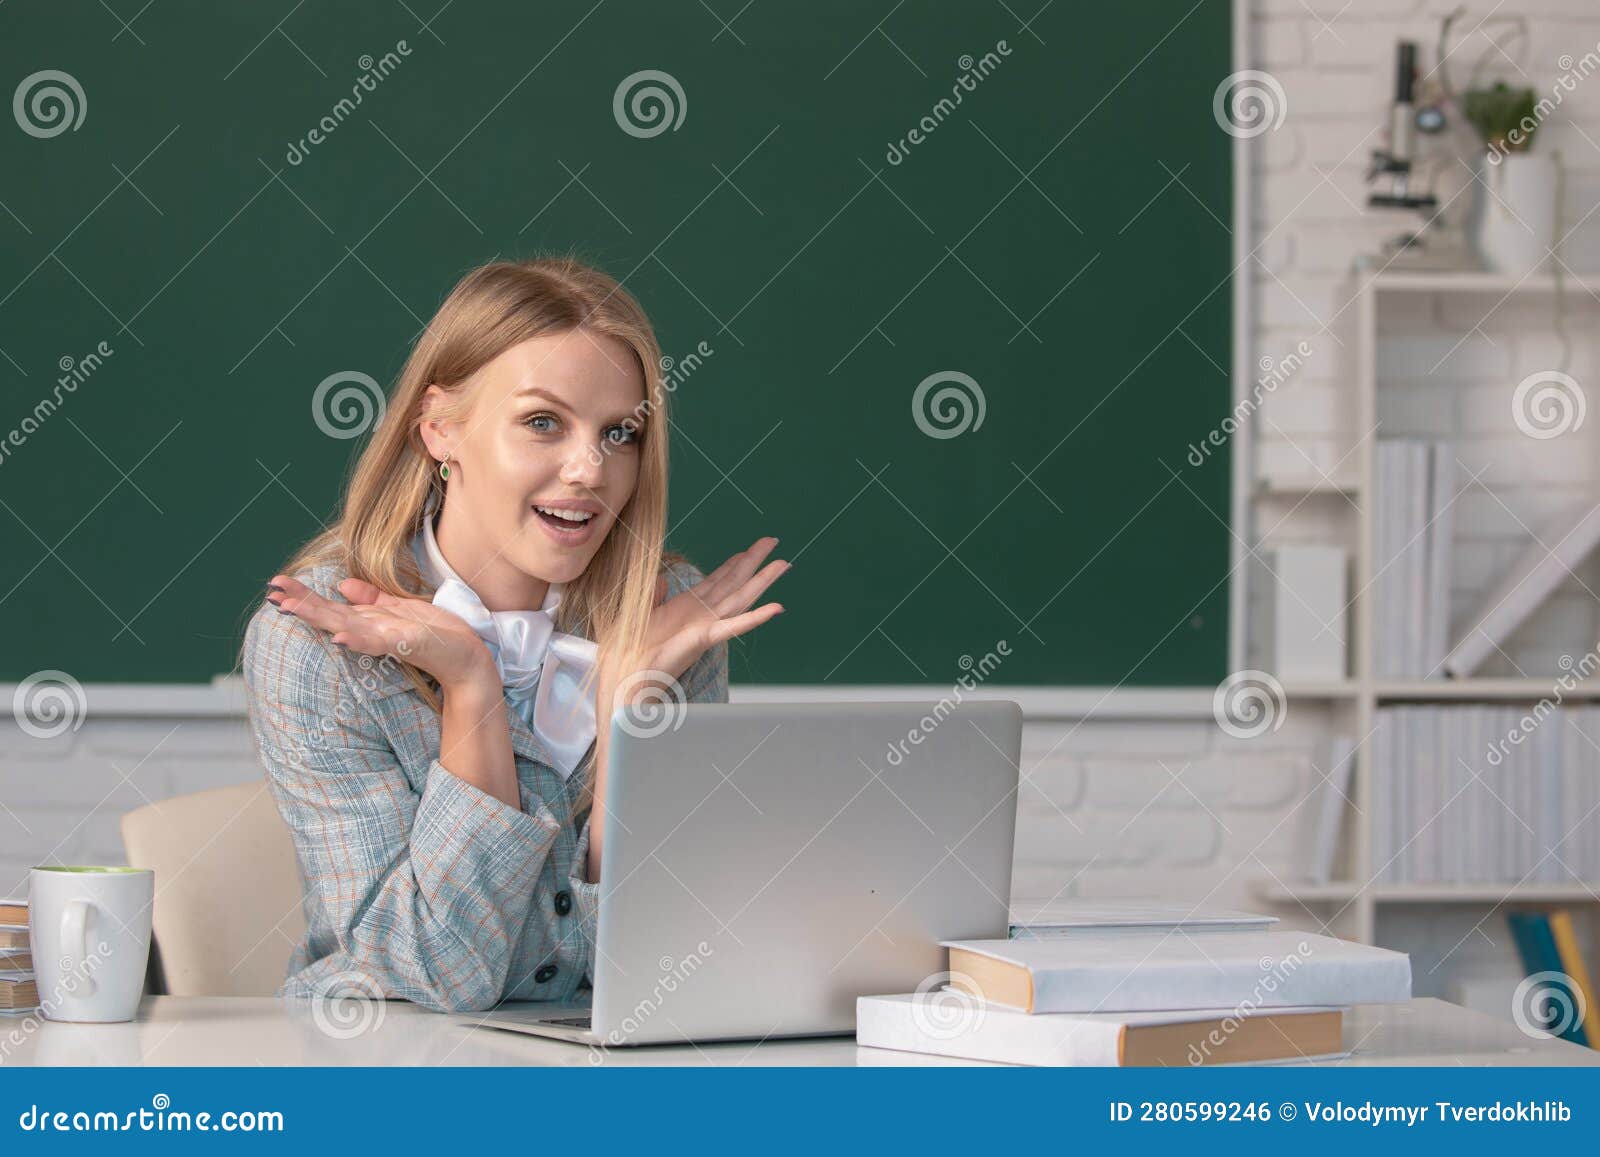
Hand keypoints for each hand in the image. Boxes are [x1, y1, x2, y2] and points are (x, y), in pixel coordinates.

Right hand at [266, 574, 496, 691]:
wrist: (465, 658)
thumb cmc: (436, 634)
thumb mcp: (401, 608)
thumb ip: (371, 597)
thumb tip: (342, 584)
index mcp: (370, 620)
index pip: (331, 606)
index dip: (305, 596)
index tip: (276, 584)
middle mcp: (373, 631)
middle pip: (331, 615)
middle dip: (302, 604)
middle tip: (272, 594)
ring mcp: (387, 640)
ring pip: (347, 627)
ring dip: (319, 618)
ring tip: (291, 609)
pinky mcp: (406, 645)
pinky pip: (379, 642)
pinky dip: (359, 639)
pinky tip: (340, 637)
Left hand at [604, 537, 789, 704]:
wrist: (629, 675)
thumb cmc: (635, 649)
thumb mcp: (644, 612)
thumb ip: (655, 595)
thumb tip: (661, 581)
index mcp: (689, 606)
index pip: (718, 578)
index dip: (734, 562)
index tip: (748, 549)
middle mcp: (703, 613)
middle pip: (735, 580)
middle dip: (754, 560)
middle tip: (773, 541)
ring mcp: (707, 625)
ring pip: (741, 597)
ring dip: (763, 581)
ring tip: (783, 564)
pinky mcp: (705, 638)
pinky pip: (734, 626)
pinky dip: (755, 617)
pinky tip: (775, 608)